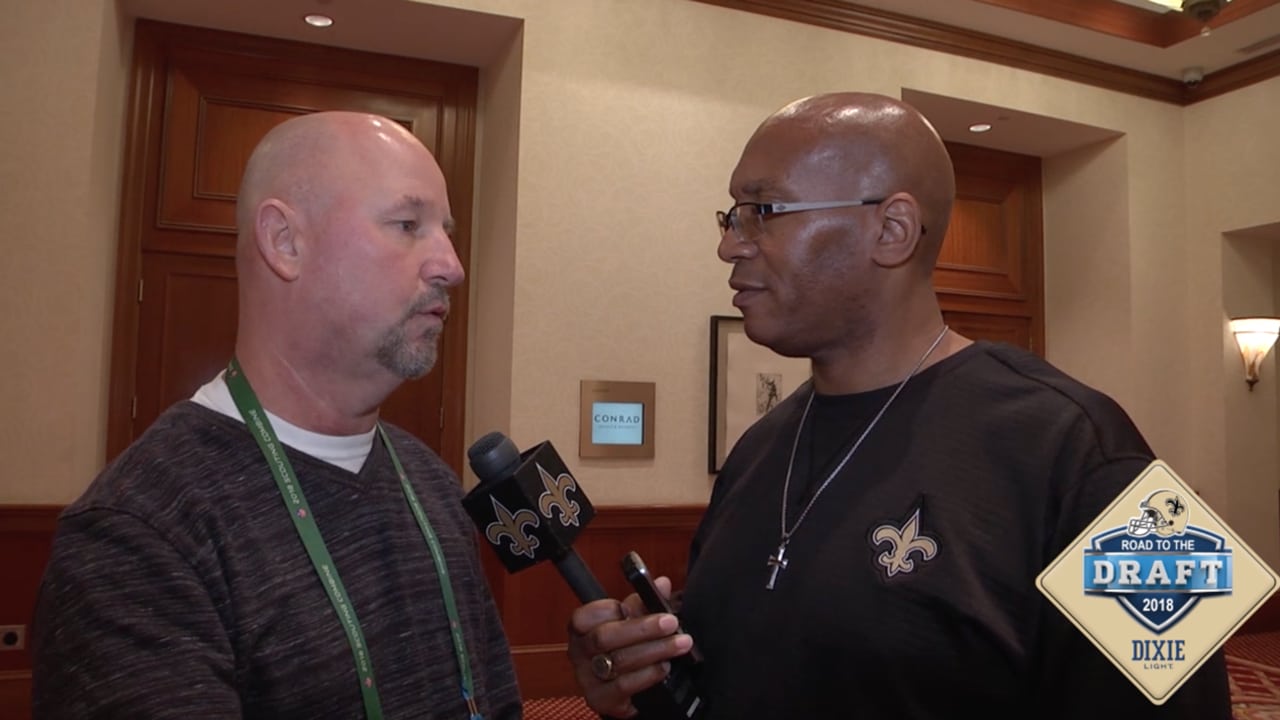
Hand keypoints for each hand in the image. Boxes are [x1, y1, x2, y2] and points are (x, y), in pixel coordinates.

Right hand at [567, 576, 693, 718]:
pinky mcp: (601, 699)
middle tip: (671, 623)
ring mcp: (587, 678)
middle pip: (604, 637)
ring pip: (619, 661)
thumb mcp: (630, 622)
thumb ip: (644, 603)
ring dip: (655, 650)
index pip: (587, 614)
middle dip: (643, 628)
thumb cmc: (623, 649)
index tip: (641, 605)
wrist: (623, 691)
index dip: (613, 609)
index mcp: (581, 628)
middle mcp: (579, 652)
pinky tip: (665, 666)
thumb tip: (662, 584)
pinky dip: (648, 674)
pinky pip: (624, 686)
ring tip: (680, 644)